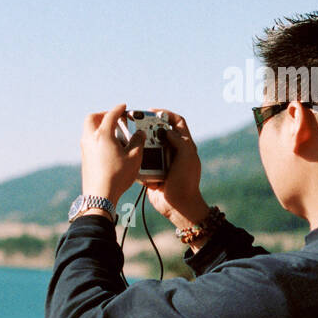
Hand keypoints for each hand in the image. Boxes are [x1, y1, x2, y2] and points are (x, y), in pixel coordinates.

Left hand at [80, 103, 145, 206]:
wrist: (99, 195)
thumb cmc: (117, 177)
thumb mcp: (134, 157)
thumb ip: (138, 141)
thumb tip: (140, 133)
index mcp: (102, 135)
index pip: (110, 115)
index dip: (118, 109)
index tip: (124, 107)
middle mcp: (90, 139)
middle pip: (92, 118)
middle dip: (103, 114)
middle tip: (115, 117)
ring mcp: (85, 149)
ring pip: (88, 129)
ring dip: (99, 125)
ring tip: (114, 131)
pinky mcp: (84, 158)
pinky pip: (89, 140)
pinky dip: (97, 136)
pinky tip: (108, 145)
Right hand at [142, 110, 208, 229]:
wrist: (178, 206)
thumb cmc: (186, 181)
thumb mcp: (187, 157)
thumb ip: (179, 140)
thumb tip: (164, 130)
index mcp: (185, 145)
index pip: (177, 122)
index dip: (166, 114)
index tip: (152, 112)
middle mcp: (173, 151)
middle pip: (159, 132)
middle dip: (148, 128)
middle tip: (137, 125)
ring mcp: (162, 162)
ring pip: (148, 147)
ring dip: (141, 144)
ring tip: (132, 142)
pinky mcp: (152, 172)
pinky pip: (142, 162)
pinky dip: (137, 160)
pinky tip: (130, 157)